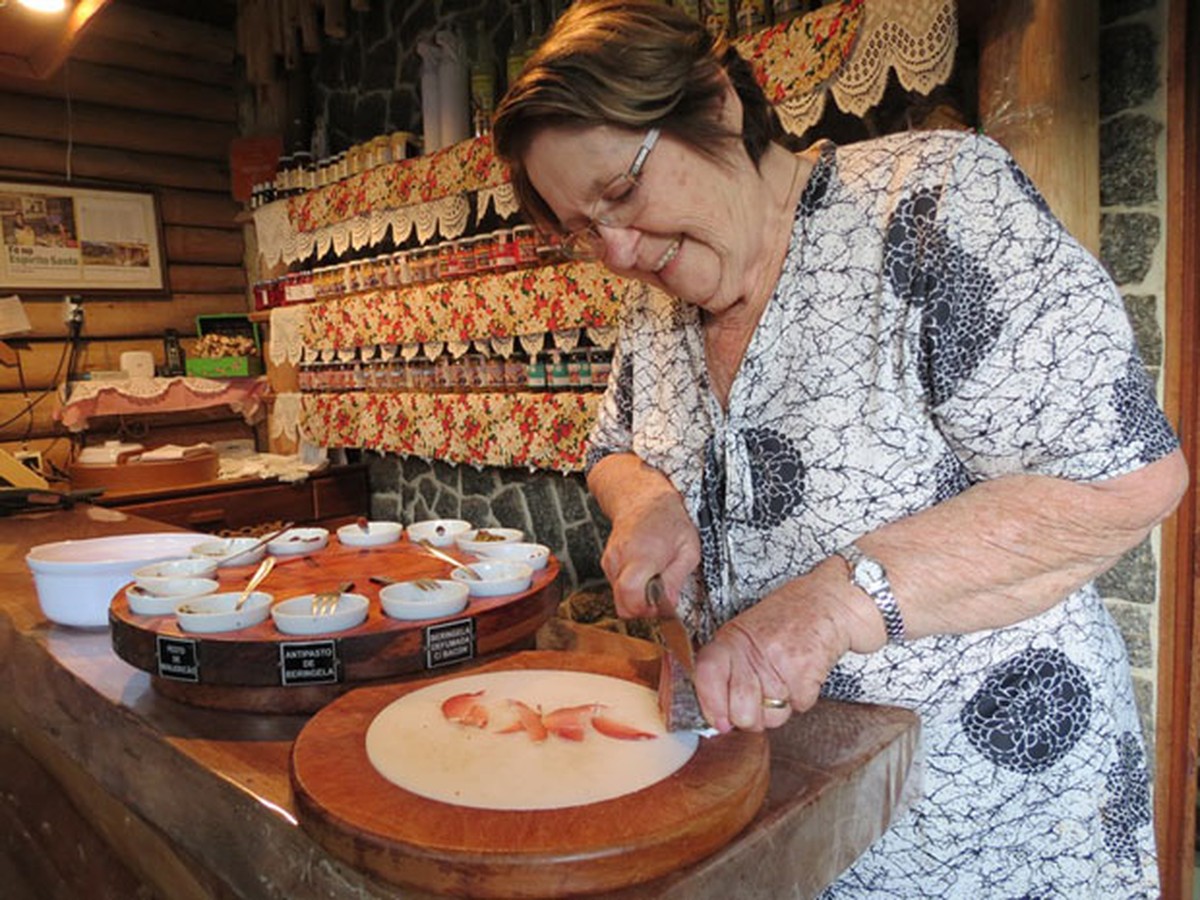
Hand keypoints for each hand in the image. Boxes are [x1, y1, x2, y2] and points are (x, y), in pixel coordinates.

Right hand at [600, 485, 699, 618]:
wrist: (644, 500)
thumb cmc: (670, 521)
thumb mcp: (688, 549)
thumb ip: (676, 579)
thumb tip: (668, 606)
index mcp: (643, 554)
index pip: (632, 596)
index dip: (648, 609)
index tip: (663, 603)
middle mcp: (621, 559)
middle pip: (623, 605)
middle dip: (644, 609)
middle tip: (661, 596)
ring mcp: (610, 561)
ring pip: (620, 599)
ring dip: (638, 598)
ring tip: (655, 578)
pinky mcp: (606, 563)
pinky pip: (618, 588)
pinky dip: (632, 588)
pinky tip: (645, 572)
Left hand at [693, 558, 880, 731]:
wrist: (828, 601)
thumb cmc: (788, 618)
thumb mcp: (747, 632)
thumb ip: (729, 667)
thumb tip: (718, 716)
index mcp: (731, 640)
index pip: (706, 676)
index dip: (710, 705)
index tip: (718, 721)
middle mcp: (753, 652)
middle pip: (741, 711)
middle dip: (752, 718)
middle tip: (760, 701)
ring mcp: (780, 664)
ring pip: (772, 717)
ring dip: (781, 708)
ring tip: (785, 679)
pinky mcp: (807, 674)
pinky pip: (800, 707)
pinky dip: (804, 697)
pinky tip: (803, 673)